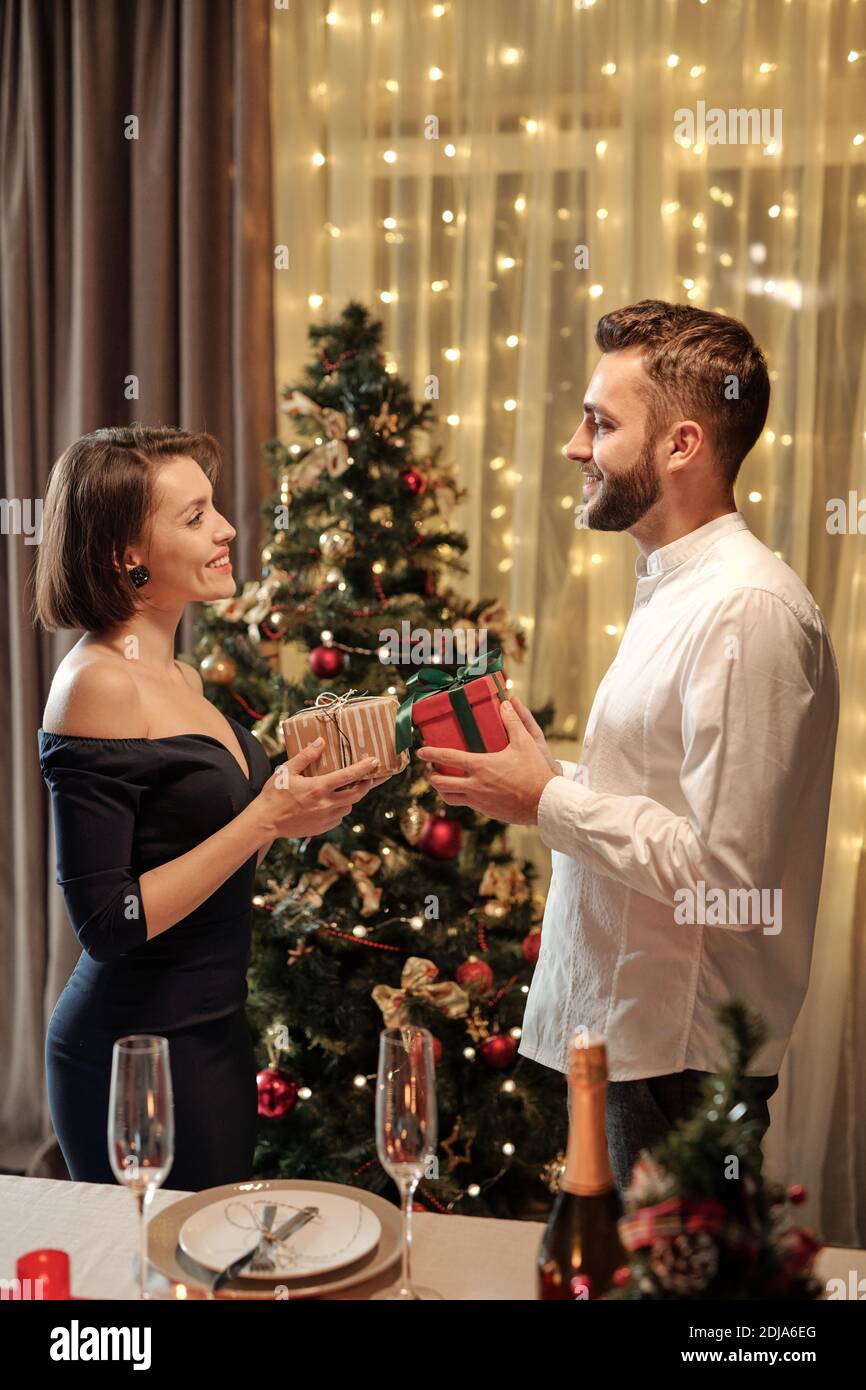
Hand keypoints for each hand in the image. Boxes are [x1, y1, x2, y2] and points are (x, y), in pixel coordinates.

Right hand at [255, 740, 380, 837]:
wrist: (266, 821)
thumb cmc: (274, 794)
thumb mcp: (287, 770)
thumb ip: (306, 756)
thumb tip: (320, 742)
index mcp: (319, 788)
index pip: (349, 776)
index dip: (364, 768)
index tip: (374, 761)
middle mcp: (326, 804)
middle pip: (357, 794)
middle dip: (368, 784)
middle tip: (370, 777)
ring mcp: (326, 818)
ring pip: (349, 806)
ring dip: (351, 797)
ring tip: (347, 789)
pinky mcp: (323, 828)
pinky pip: (339, 817)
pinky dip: (340, 809)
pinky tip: (332, 803)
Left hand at [415, 700, 556, 824]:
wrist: (544, 803)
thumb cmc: (535, 772)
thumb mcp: (526, 743)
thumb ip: (514, 722)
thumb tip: (506, 703)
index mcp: (480, 766)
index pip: (448, 758)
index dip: (431, 753)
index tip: (420, 751)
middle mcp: (475, 785)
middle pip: (441, 783)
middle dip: (432, 777)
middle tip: (430, 770)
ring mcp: (479, 801)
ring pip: (450, 798)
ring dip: (442, 790)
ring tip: (443, 783)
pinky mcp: (487, 811)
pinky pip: (466, 805)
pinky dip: (461, 798)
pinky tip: (466, 792)